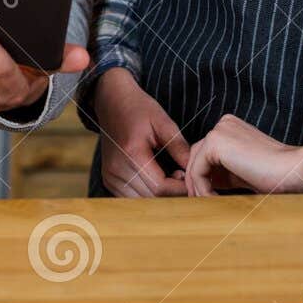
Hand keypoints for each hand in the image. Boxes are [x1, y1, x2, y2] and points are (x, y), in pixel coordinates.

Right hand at [92, 68, 190, 196]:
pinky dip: (146, 194)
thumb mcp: (163, 122)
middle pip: (150, 198)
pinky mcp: (108, 179)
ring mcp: (110, 176)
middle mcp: (116, 169)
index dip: (179, 188)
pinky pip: (131, 197)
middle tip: (184, 179)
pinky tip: (157, 180)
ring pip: (140, 202)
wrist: (112, 101)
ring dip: (159, 197)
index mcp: (132, 153)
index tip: (191, 179)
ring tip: (171, 178)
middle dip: (171, 194)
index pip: (160, 187)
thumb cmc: (138, 108)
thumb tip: (195, 170)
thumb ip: (179, 148)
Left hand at [184, 114, 302, 195]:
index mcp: (230, 127)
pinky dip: (201, 188)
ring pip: (194, 163)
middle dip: (196, 180)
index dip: (202, 175)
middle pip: (196, 155)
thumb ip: (223, 172)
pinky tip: (212, 200)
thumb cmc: (275, 175)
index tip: (204, 195)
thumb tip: (201, 184)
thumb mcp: (241, 172)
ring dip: (197, 187)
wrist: (292, 171)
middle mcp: (223, 124)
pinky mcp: (215, 143)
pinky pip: (197, 170)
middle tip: (200, 201)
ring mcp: (218, 131)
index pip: (205, 151)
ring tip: (207, 204)